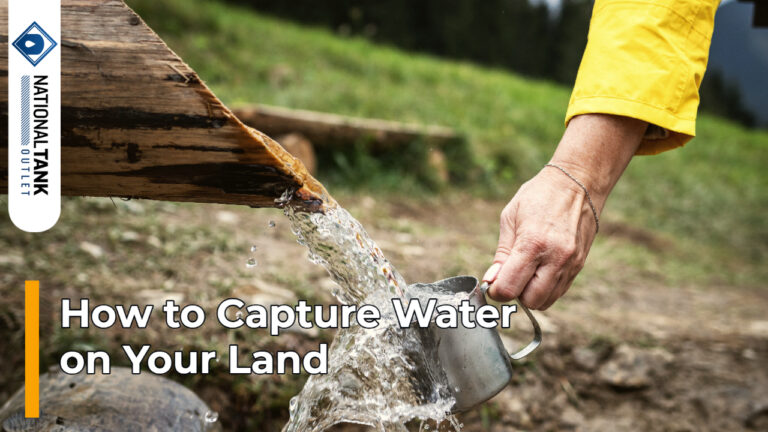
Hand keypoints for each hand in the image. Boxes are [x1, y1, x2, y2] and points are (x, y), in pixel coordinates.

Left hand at [483, 167, 596, 309]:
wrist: (578, 183)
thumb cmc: (539, 196)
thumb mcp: (510, 218)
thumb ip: (502, 253)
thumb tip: (491, 280)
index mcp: (533, 244)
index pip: (510, 288)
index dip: (496, 290)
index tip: (493, 283)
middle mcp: (555, 258)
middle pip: (530, 300)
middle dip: (515, 293)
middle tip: (510, 275)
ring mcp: (571, 264)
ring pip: (546, 300)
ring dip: (531, 293)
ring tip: (527, 271)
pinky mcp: (580, 265)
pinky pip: (559, 291)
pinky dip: (546, 288)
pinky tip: (540, 270)